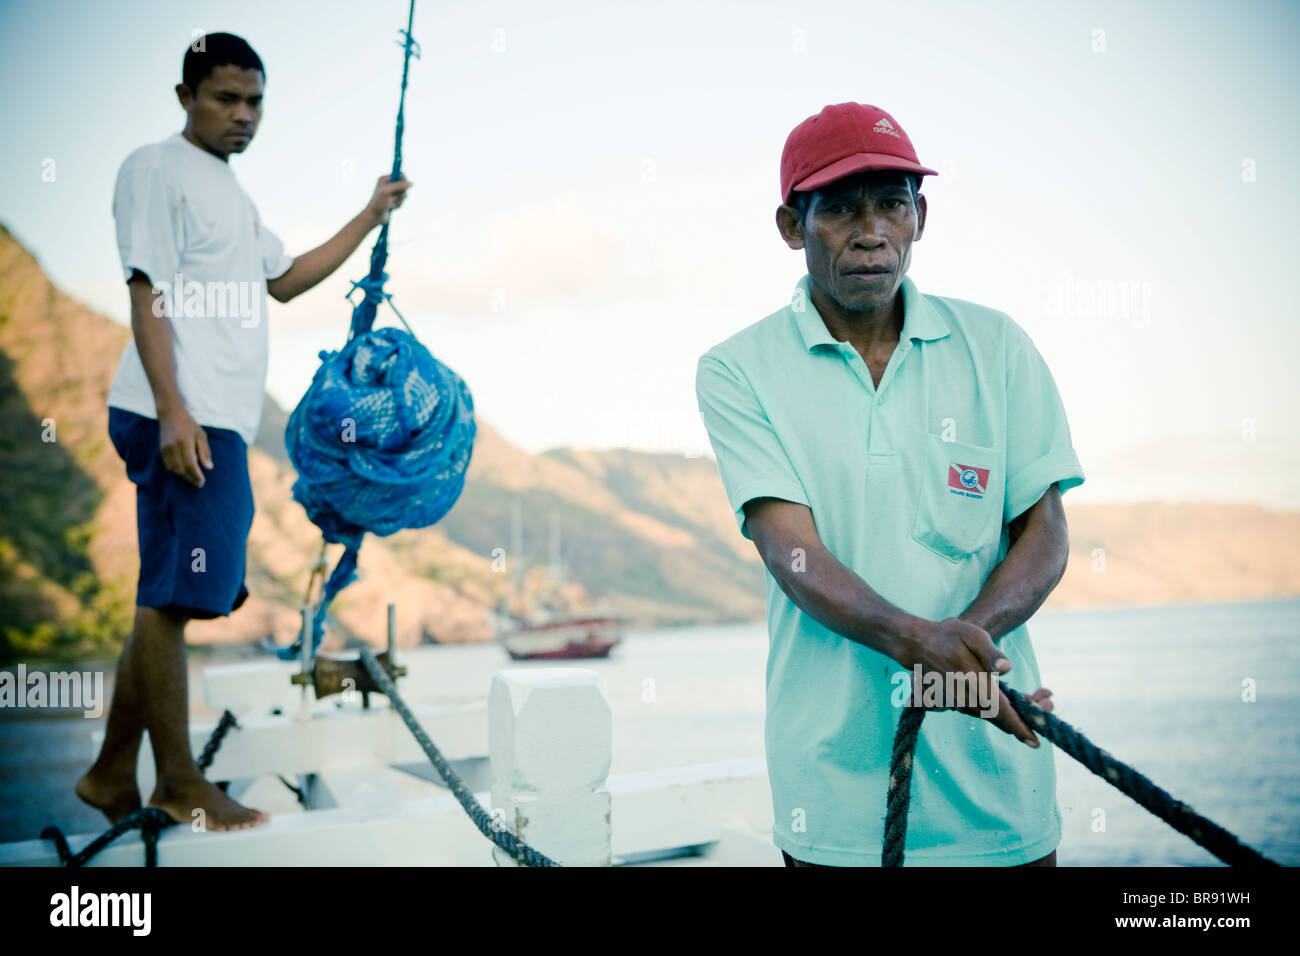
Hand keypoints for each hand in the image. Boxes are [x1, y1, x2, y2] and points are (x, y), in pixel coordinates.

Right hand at [158, 406, 211, 486]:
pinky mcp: (161, 450)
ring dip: (183, 476)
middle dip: (190, 478)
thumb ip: (205, 452)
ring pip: (174, 469)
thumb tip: (209, 467)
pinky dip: (176, 470)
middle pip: (182, 469)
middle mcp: (173, 447)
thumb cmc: (189, 424)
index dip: (196, 475)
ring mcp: (165, 449)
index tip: (202, 482)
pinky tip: (183, 471)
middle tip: (199, 484)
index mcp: (185, 443)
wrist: (170, 414)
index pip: (191, 465)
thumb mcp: (201, 435)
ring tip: (192, 479)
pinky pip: (168, 465)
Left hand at [364, 174, 411, 225]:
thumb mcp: (388, 191)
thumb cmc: (378, 203)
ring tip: (391, 204)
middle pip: (404, 185)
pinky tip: (391, 207)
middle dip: (401, 193)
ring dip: (399, 200)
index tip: (403, 187)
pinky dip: (398, 205)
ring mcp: (391, 193)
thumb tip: (411, 183)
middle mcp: (388, 185)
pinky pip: (402, 201)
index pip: (400, 175)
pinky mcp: (394, 200)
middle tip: (393, 197)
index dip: (404, 180)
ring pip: (404, 194)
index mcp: (385, 179)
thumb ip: (399, 185)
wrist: (374, 216)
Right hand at [897, 617, 1049, 746]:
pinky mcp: (959, 703)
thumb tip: (1006, 669)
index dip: (1019, 726)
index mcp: (973, 682)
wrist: (916, 645)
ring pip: (994, 715)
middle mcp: (967, 698)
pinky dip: (1004, 707)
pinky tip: (1016, 696)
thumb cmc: (948, 636)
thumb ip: (990, 652)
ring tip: (1041, 696)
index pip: (1000, 710)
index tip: (1036, 742)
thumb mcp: (971, 635)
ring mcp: (961, 703)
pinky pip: (985, 710)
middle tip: (1050, 703)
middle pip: (1002, 716)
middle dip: (1028, 715)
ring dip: (1018, 710)